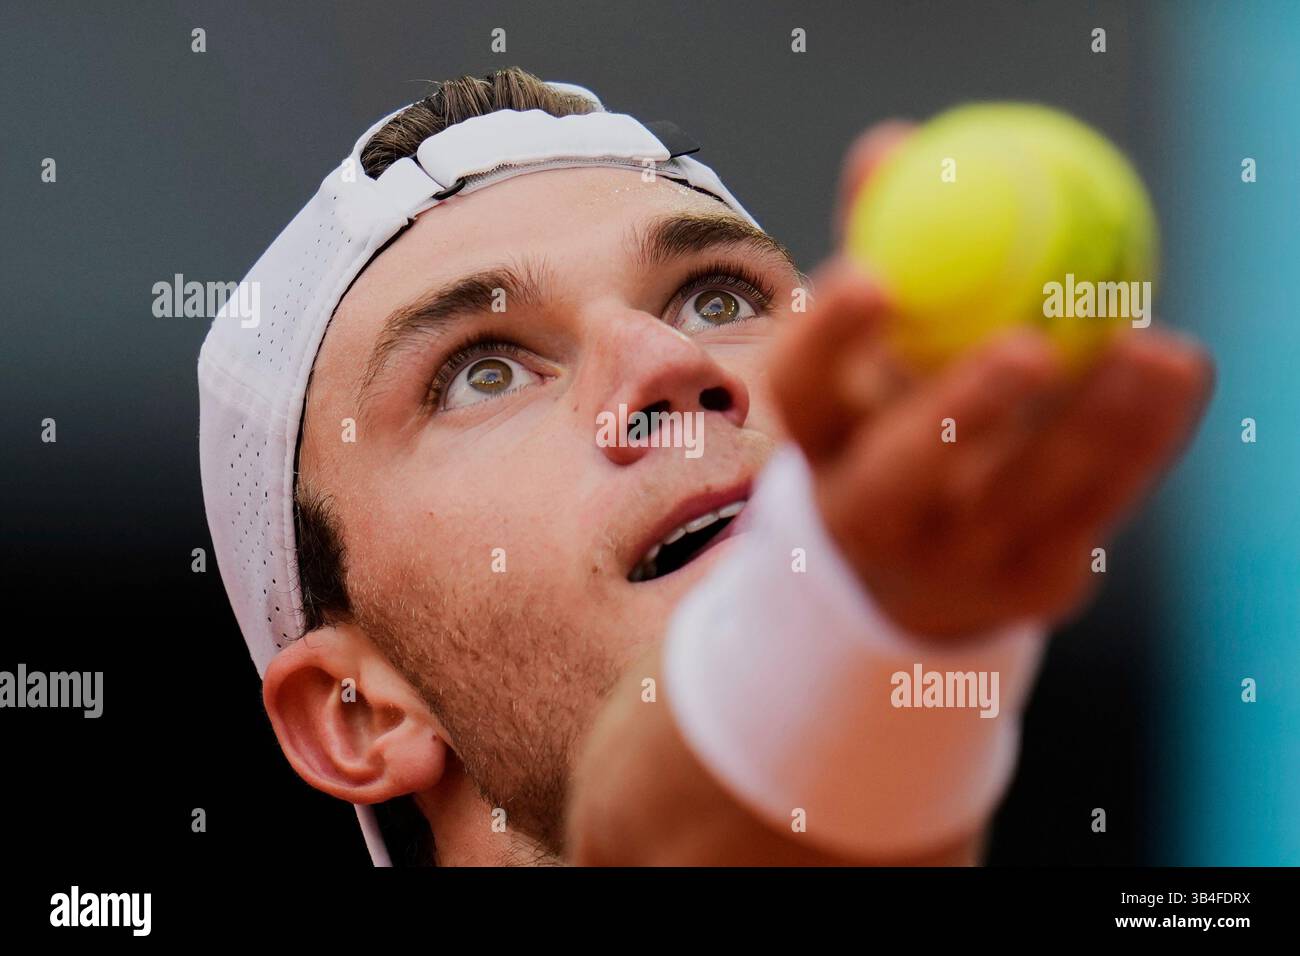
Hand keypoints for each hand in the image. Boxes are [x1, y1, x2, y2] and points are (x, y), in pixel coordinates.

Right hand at [769, 124, 1215, 637]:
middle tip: (1028, 346)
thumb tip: (892, 145)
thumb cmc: (900, 422)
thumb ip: (890, 243)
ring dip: (1089, 426)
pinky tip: (1175, 372)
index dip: (827, 339)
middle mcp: (869, 515)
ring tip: (1145, 349)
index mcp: (822, 444)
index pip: (800, 391)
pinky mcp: (1032, 587)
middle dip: (957, 415)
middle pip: (897, 475)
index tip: (872, 275)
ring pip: (1020, 501)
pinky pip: (1096, 510)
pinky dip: (1143, 438)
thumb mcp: (882, 348)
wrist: (927, 571)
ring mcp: (953, 565)